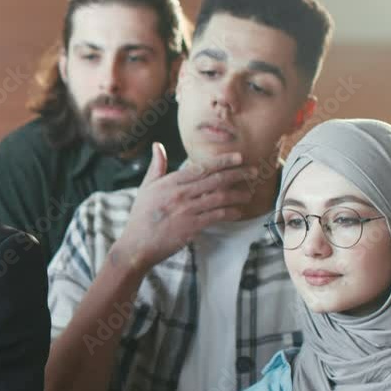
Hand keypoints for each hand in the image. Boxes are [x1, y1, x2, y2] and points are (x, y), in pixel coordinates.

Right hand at [113, 143, 256, 271]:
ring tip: (249, 193)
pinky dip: (230, 212)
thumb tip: (158, 145)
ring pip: (220, 197)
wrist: (137, 244)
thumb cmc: (141, 216)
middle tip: (254, 171)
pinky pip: (217, 216)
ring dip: (238, 194)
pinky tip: (238, 211)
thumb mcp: (146, 187)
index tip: (238, 157)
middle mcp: (181, 193)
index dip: (223, 162)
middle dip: (238, 174)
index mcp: (170, 182)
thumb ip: (156, 166)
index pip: (202, 167)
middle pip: (216, 180)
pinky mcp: (192, 226)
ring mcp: (187, 210)